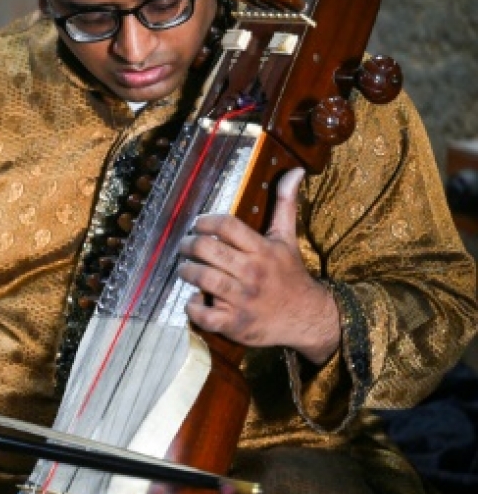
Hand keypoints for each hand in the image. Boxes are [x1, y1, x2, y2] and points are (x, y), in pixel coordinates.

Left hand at [179, 168, 339, 364]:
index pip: (226, 226)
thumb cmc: (290, 275)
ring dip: (186, 271)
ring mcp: (243, 299)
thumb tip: (295, 171)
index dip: (205, 221)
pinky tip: (194, 299)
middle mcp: (252, 272)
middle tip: (184, 245)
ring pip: (202, 278)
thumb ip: (285, 204)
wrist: (308, 319)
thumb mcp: (287, 238)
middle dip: (188, 244)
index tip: (198, 225)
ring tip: (185, 268)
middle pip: (208, 250)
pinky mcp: (236, 323)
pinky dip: (193, 306)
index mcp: (263, 250)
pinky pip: (204, 314)